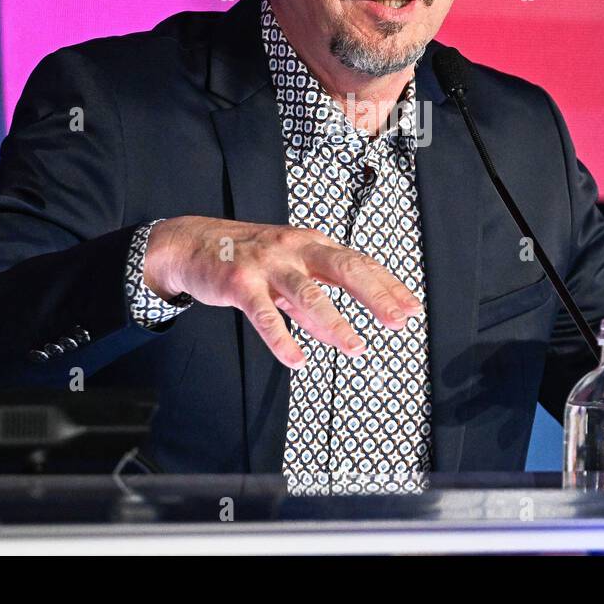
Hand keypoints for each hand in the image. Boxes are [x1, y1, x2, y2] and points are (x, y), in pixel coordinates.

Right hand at [143, 216, 422, 369]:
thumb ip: (311, 303)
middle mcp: (295, 249)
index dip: (387, 285)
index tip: (411, 308)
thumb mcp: (284, 275)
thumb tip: (336, 334)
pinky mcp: (240, 282)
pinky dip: (282, 339)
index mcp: (311, 245)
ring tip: (356, 348)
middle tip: (399, 321)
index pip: (359, 262)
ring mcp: (268, 264)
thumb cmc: (245, 257)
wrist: (191, 243)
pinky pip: (265, 314)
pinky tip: (297, 360)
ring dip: (335, 323)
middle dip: (376, 295)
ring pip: (308, 294)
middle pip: (345, 269)